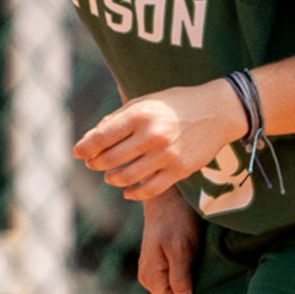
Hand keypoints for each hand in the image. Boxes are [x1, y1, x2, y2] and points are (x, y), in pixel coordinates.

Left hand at [72, 81, 245, 201]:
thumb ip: (119, 117)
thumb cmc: (177, 104)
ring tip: (109, 176)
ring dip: (112, 178)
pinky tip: (127, 190)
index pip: (102, 137)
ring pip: (126, 177)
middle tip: (93, 164)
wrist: (217, 111)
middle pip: (110, 159)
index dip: (85, 147)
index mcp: (140, 114)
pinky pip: (149, 189)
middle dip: (96, 164)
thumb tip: (93, 136)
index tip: (77, 152)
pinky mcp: (179, 171)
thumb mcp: (146, 101)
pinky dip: (133, 193)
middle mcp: (151, 135)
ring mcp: (166, 155)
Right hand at [138, 190, 199, 293]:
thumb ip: (180, 277)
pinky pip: (171, 282)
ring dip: (188, 287)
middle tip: (204, 276)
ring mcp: (151, 271)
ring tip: (199, 269)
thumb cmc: (175, 220)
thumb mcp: (180, 248)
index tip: (204, 287)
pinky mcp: (157, 264)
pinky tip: (193, 265)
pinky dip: (184, 278)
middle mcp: (148, 278)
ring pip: (172, 293)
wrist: (167, 197)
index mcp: (152, 277)